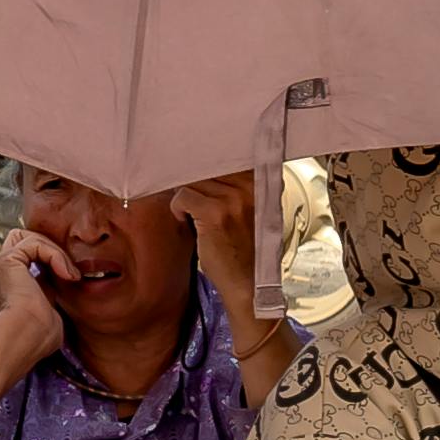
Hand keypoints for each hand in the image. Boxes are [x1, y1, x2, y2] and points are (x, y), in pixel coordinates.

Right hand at [0, 226, 75, 393]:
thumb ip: (51, 293)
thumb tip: (65, 283)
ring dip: (55, 252)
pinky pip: (35, 243)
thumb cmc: (37, 338)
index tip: (70, 280)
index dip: (49, 261)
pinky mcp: (7, 260)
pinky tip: (65, 274)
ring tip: (70, 275)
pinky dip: (55, 255)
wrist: (26, 339)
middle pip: (23, 240)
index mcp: (5, 286)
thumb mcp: (48, 311)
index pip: (26, 258)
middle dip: (50, 250)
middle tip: (69, 272)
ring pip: (30, 238)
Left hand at [163, 171, 264, 288]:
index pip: (227, 156)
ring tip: (194, 217)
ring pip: (192, 182)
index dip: (207, 165)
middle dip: (193, 184)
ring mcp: (233, 199)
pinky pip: (183, 196)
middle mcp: (250, 187)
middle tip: (193, 204)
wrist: (248, 283)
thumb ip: (233, 188)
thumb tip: (201, 166)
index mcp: (261, 183)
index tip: (197, 173)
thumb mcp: (247, 211)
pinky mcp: (215, 213)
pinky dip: (179, 209)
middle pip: (205, 167)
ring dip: (186, 198)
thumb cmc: (243, 250)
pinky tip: (188, 223)